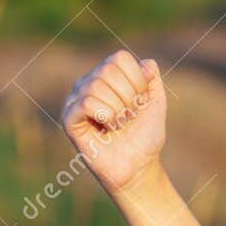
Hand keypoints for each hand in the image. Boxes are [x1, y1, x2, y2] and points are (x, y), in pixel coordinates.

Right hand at [60, 49, 166, 196]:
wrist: (138, 167)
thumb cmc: (145, 137)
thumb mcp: (155, 103)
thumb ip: (152, 79)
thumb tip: (147, 63)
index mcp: (107, 75)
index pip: (120, 58)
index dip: (137, 81)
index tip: (140, 103)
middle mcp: (88, 83)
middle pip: (108, 69)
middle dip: (128, 96)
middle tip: (129, 117)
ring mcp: (75, 100)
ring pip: (96, 86)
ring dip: (117, 110)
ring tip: (118, 125)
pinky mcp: (69, 119)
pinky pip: (86, 103)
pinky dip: (105, 116)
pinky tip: (107, 129)